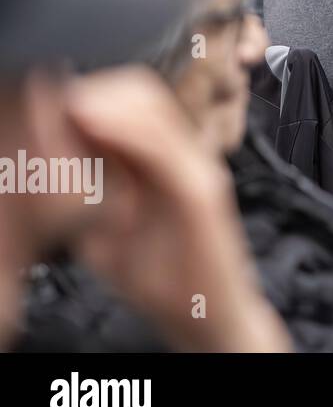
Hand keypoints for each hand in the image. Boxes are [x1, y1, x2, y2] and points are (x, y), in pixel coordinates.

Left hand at [64, 68, 290, 352]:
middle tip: (58, 102)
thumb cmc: (168, 280)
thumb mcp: (109, 229)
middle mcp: (188, 155)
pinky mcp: (202, 194)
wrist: (210, 317)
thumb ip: (90, 194)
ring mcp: (198, 170)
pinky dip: (126, 132)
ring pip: (153, 108)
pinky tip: (95, 130)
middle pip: (142, 91)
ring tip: (70, 111)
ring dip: (105, 104)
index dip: (90, 92)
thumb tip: (49, 163)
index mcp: (167, 159)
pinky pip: (164, 149)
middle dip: (96, 89)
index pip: (132, 100)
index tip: (52, 102)